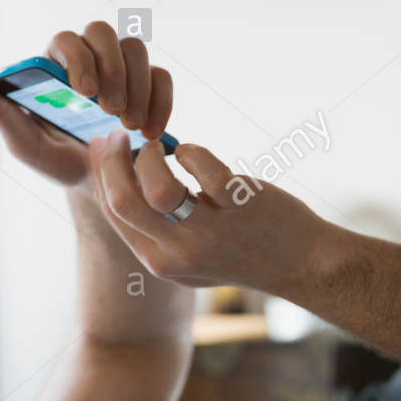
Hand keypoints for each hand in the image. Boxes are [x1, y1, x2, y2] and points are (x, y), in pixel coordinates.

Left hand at [0, 22, 172, 187]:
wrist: (94, 185)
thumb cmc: (52, 159)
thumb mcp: (22, 143)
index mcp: (54, 64)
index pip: (65, 40)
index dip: (78, 58)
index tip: (86, 92)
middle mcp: (89, 57)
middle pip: (103, 33)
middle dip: (110, 68)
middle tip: (109, 110)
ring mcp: (123, 69)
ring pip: (136, 49)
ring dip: (136, 86)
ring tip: (129, 126)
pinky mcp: (151, 86)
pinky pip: (162, 77)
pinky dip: (160, 103)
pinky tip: (150, 133)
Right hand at [89, 129, 328, 296]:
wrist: (300, 265)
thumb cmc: (240, 251)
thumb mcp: (187, 257)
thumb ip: (153, 231)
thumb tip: (116, 181)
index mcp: (158, 261)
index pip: (112, 213)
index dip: (100, 174)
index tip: (102, 147)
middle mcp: (179, 252)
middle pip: (122, 202)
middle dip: (111, 161)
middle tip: (119, 135)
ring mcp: (211, 232)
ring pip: (157, 191)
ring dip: (150, 158)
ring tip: (159, 146)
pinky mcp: (241, 208)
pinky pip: (205, 171)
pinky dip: (192, 152)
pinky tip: (192, 152)